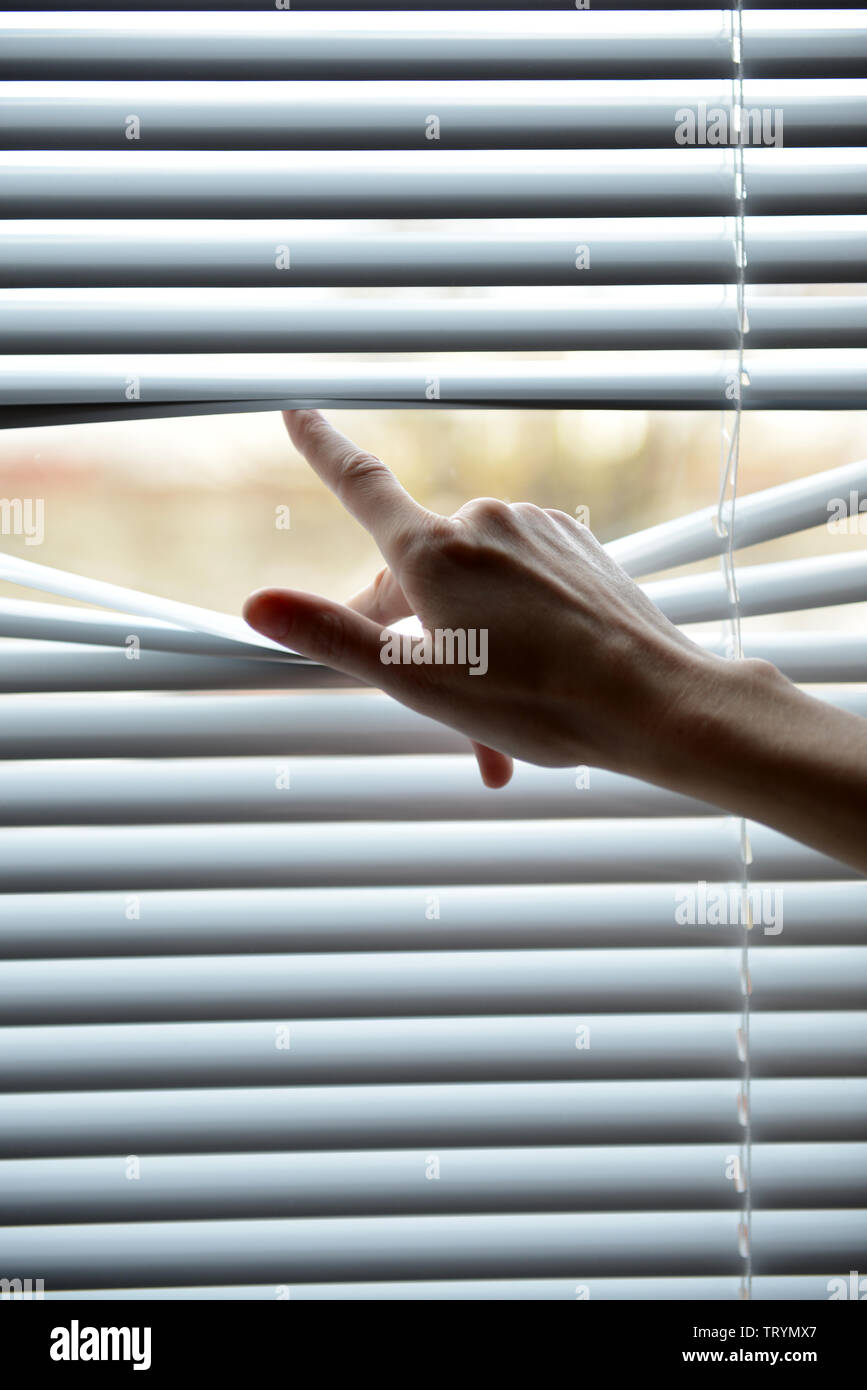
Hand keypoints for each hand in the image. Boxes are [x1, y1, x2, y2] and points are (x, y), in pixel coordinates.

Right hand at [243, 410, 727, 788]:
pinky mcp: (577, 545)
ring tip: (499, 709)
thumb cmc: (536, 701)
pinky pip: (523, 582)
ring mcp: (536, 529)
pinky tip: (536, 675)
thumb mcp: (418, 682)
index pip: (361, 485)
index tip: (298, 414)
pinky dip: (517, 626)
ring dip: (471, 640)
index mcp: (434, 552)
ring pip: (475, 585)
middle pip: (418, 572)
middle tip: (443, 710)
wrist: (652, 701)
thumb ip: (334, 637)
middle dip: (416, 636)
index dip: (322, 449)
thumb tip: (258, 605)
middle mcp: (483, 522)